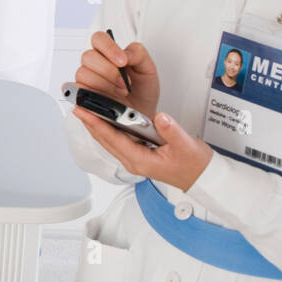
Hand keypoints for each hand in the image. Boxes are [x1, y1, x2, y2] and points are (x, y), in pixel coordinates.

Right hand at [73, 32, 159, 119]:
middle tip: (124, 83)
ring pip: (82, 73)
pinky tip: (103, 99)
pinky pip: (74, 90)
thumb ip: (139, 55)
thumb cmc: (142, 92)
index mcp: (108, 53)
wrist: (140, 114)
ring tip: (119, 93)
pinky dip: (87, 94)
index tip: (123, 61)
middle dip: (109, 71)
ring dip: (103, 85)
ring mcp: (86, 80)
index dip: (108, 47)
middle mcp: (94, 64)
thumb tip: (126, 53)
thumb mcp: (148, 70)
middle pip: (88, 56)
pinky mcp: (80, 95)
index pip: (99, 39)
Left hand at [74, 108, 212, 192]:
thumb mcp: (186, 146)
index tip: (84, 110)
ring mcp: (135, 159)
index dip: (97, 123)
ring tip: (86, 108)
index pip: (113, 139)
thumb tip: (160, 118)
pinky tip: (104, 118)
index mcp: (142, 161)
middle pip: (106, 139)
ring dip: (97, 124)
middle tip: (78, 104)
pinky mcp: (138, 154)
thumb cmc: (195, 166)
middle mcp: (134, 161)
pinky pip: (117, 140)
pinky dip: (108, 128)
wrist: (204, 177)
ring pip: (110, 140)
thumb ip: (172, 131)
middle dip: (90, 122)